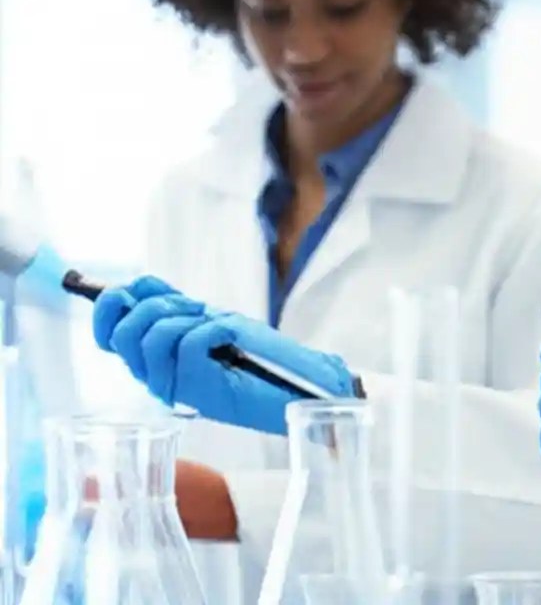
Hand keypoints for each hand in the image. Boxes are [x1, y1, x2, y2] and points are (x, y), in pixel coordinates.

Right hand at [92, 276, 355, 434]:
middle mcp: (158, 374)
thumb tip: (133, 286)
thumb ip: (171, 307)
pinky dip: (214, 326)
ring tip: (216, 326)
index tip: (133, 289)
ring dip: (186, 317)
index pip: (108, 332)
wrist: (300, 387)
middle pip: (123, 333)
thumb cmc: (260, 354)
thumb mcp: (209, 319)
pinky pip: (189, 341)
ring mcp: (176, 384)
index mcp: (155, 357)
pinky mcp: (198, 387)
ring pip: (153, 335)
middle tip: (193, 310)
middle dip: (156, 306)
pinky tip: (231, 336)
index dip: (110, 304)